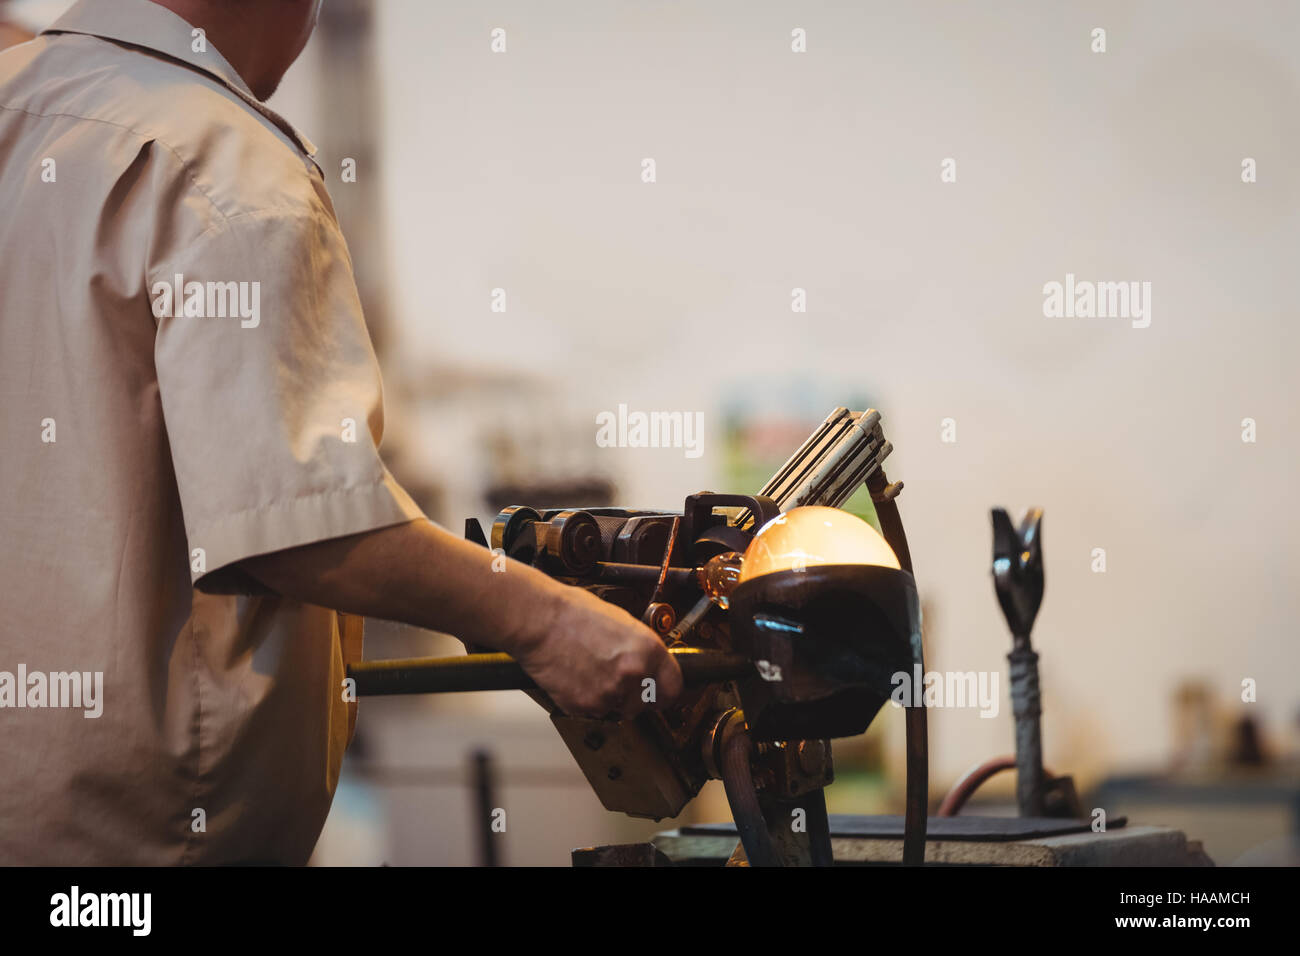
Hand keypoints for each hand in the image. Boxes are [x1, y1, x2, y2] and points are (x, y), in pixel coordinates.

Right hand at [515, 585, 683, 717]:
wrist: (538, 620)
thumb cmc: (573, 613)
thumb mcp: (622, 622)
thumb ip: (640, 649)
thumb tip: (648, 665)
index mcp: (648, 650)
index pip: (673, 689)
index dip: (664, 692)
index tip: (658, 693)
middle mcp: (633, 674)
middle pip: (644, 704)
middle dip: (632, 696)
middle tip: (613, 677)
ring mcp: (608, 693)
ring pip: (617, 710)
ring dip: (608, 699)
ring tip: (589, 671)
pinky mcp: (584, 705)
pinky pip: (592, 711)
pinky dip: (585, 700)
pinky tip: (575, 677)